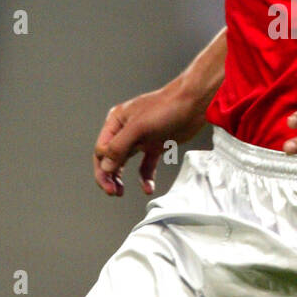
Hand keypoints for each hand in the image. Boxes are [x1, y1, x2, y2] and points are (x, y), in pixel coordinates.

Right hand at [93, 80, 207, 196]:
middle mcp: (126, 130)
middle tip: (112, 192)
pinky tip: (147, 187)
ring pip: (124, 163)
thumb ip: (119, 147)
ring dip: (120, 179)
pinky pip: (145, 166)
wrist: (194, 103)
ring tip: (120, 192)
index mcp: (117, 121)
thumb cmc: (166, 107)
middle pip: (110, 158)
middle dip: (109, 176)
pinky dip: (144, 177)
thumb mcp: (138, 127)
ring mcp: (141, 139)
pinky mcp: (156, 145)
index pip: (102, 149)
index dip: (103, 168)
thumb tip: (106, 167)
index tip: (110, 181)